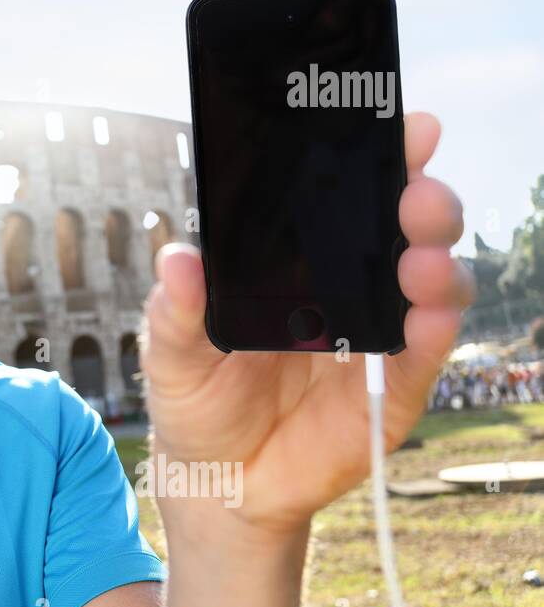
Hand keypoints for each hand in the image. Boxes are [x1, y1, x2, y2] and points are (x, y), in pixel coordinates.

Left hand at [140, 111, 473, 538]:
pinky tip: (428, 317)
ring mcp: (377, 334)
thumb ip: (176, 310)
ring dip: (435, 262)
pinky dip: (433, 331)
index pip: (344, 195)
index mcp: (296, 260)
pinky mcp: (393, 389)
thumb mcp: (171, 352)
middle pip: (403, 226)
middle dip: (420, 199)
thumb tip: (179, 259)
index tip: (402, 126)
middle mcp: (347, 285)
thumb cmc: (197, 398)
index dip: (379, 156)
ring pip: (431, 282)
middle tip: (412, 193)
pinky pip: (424, 354)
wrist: (218, 480)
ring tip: (418, 260)